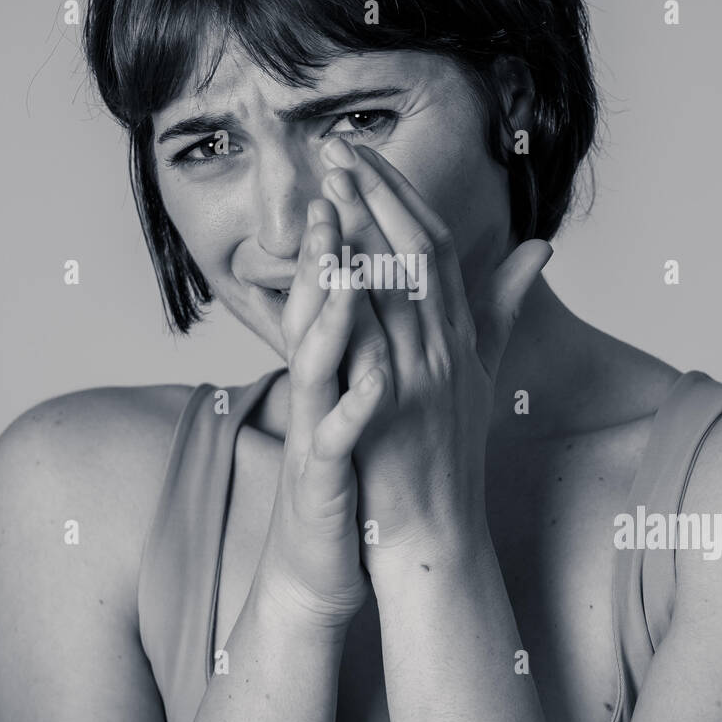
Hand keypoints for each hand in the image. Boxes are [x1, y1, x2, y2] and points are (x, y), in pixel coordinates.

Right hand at [252, 195, 388, 633]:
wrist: (322, 553)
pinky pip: (335, 436)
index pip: (340, 283)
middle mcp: (319, 386)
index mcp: (337, 363)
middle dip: (331, 248)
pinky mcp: (323, 475)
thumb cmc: (353, 468)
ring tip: (346, 265)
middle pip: (319, 307)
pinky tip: (375, 380)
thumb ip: (385, 338)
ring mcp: (316, 426)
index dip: (351, 230)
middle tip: (332, 188)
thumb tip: (405, 283)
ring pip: (319, 361)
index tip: (357, 169)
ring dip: (332, 312)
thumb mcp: (367, 395)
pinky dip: (355, 407)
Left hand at [315, 140, 552, 583]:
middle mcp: (445, 349)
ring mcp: (420, 380)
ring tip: (325, 186)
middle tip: (338, 147)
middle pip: (414, 255)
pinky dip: (352, 305)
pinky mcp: (392, 416)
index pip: (435, 246)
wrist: (439, 534)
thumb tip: (538, 247)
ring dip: (358, 233)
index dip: (402, 195)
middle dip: (375, 194)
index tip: (367, 155)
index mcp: (462, 335)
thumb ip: (504, 308)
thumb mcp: (483, 373)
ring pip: (394, 292)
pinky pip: (371, 348)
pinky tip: (327, 267)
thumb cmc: (451, 453)